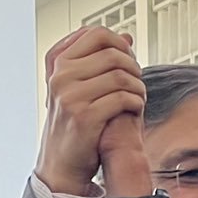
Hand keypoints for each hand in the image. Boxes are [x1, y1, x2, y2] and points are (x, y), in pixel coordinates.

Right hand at [35, 27, 145, 194]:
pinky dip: (135, 102)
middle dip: (133, 67)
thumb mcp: (79, 87)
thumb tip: (127, 36)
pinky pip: (122, 98)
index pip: (96, 34)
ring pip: (121, 76)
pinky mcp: (84, 117)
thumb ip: (101, 60)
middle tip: (137, 82)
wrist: (61, 164)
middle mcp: (61, 77)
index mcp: (59, 65)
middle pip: (113, 54)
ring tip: (137, 96)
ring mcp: (71, 97)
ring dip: (137, 86)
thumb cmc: (73, 124)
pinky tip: (134, 108)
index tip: (128, 58)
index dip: (120, 43)